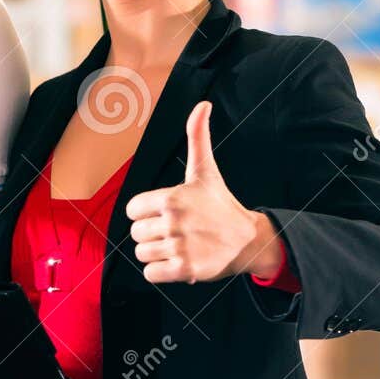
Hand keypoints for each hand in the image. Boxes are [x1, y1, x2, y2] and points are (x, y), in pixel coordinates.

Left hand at [126, 100, 278, 282]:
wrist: (246, 239)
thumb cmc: (220, 204)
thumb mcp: (205, 170)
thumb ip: (198, 136)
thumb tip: (203, 104)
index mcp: (171, 197)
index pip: (132, 210)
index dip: (146, 213)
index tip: (166, 213)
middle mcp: (173, 222)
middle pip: (136, 234)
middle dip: (152, 234)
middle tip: (175, 231)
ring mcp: (179, 246)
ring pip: (142, 254)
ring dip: (157, 253)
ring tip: (178, 245)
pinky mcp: (184, 269)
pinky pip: (151, 274)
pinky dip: (161, 271)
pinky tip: (178, 261)